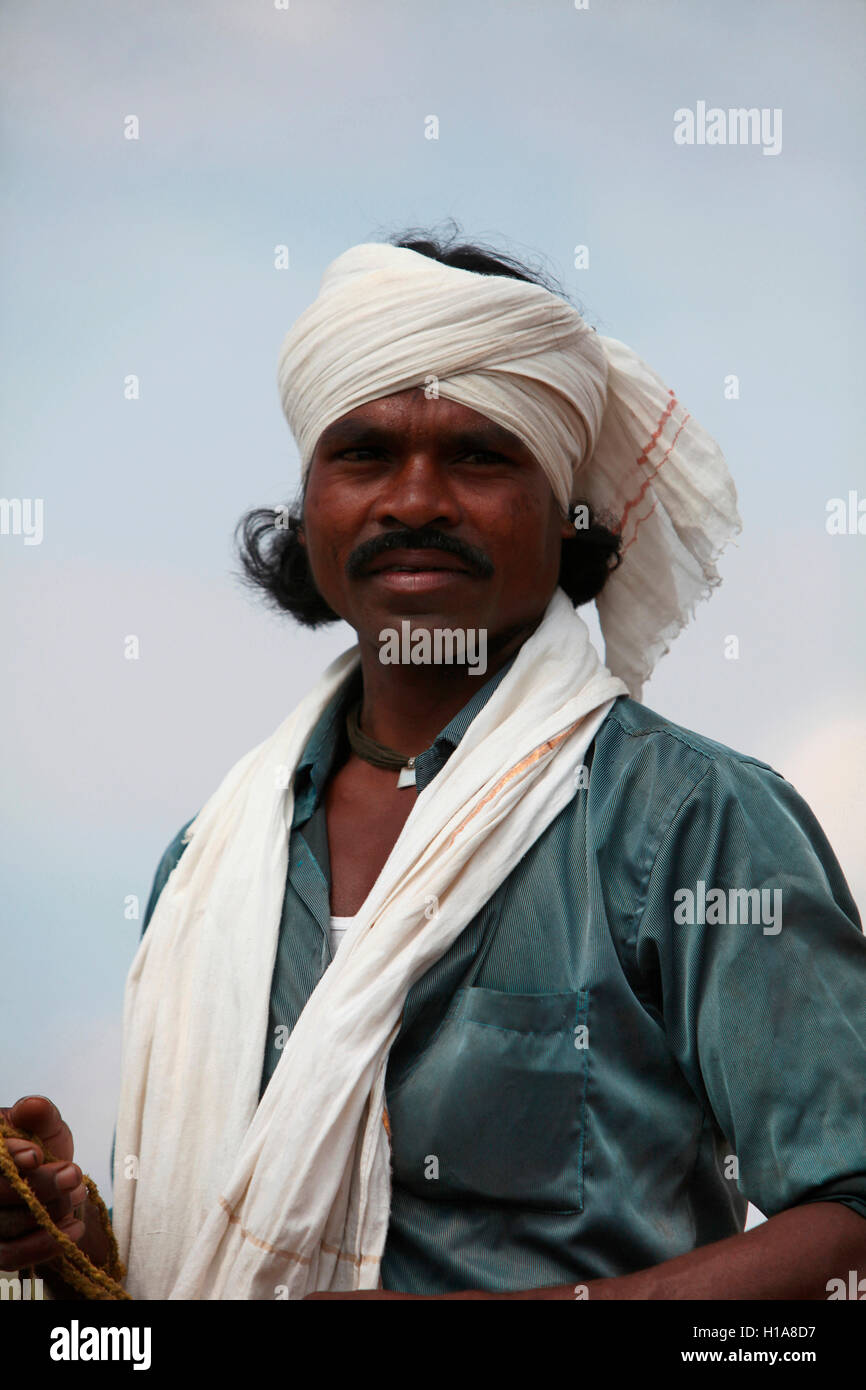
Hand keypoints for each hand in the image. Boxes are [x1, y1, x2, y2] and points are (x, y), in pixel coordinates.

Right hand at [0, 1096, 87, 1270]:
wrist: (57, 1187)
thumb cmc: (45, 1149)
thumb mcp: (47, 1126)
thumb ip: (40, 1114)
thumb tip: (31, 1106)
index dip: (10, 1156)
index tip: (37, 1155)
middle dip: (40, 1184)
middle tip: (73, 1175)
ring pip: (8, 1224)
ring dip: (49, 1210)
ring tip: (79, 1194)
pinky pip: (13, 1256)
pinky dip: (45, 1244)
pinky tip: (74, 1228)